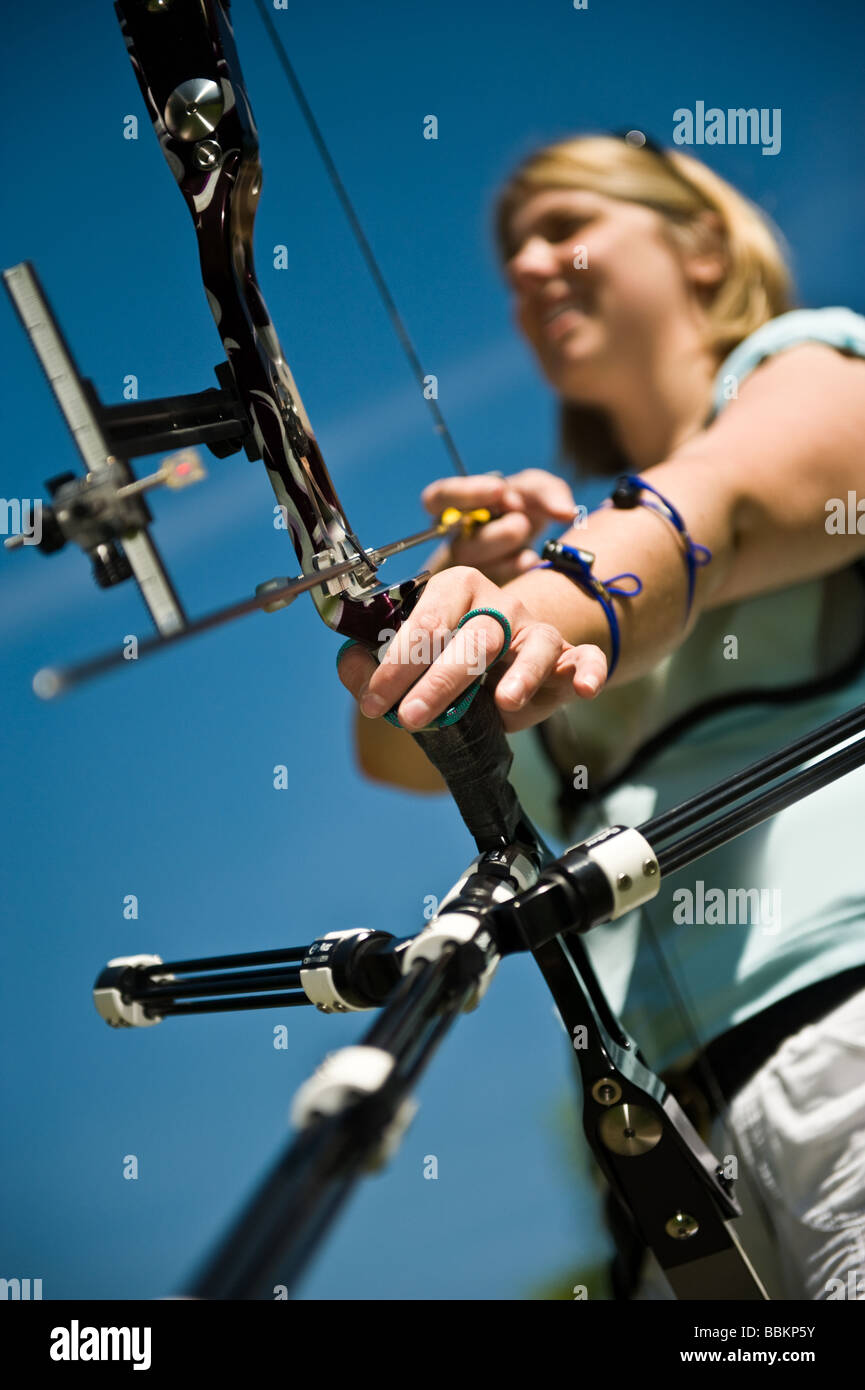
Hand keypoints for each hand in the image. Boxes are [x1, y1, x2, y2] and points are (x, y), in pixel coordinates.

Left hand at [337, 566, 607, 733]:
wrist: (497, 668)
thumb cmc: (448, 660)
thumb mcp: (407, 662)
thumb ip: (370, 664)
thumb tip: (350, 667)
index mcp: (453, 590)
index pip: (425, 623)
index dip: (395, 664)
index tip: (374, 702)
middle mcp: (498, 604)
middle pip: (476, 635)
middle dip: (441, 679)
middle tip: (411, 717)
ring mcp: (535, 629)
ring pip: (535, 644)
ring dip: (521, 673)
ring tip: (505, 702)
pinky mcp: (567, 657)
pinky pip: (586, 657)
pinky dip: (589, 670)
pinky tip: (584, 689)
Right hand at [422, 470, 579, 584]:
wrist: (529, 542)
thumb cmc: (522, 509)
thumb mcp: (532, 490)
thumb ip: (547, 492)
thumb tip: (567, 513)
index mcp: (453, 507)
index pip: (438, 498)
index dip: (467, 493)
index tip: (500, 490)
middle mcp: (453, 540)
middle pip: (461, 542)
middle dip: (500, 532)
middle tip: (522, 523)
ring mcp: (463, 570)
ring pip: (477, 567)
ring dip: (509, 551)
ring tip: (526, 540)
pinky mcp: (479, 592)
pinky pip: (496, 585)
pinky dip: (517, 568)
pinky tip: (528, 560)